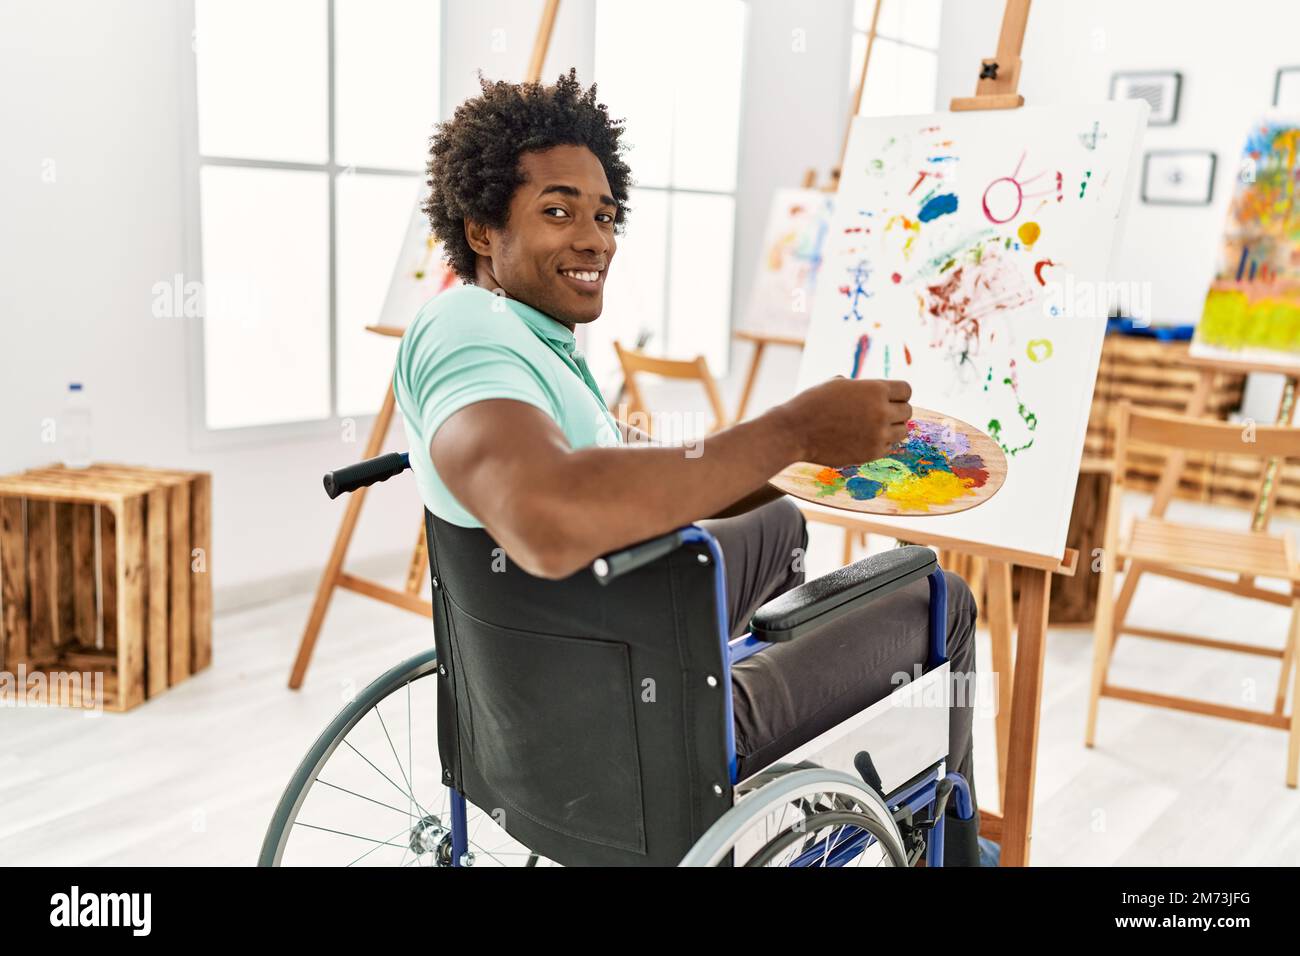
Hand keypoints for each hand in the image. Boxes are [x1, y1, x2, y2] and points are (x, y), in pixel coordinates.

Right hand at [777, 377, 912, 464]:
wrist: (795, 432)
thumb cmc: (813, 404)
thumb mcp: (839, 384)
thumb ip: (864, 387)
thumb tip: (877, 392)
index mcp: (875, 389)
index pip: (906, 390)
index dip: (897, 394)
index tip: (888, 398)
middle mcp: (881, 412)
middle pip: (907, 411)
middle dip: (895, 411)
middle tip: (879, 414)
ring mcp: (878, 435)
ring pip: (903, 431)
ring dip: (892, 429)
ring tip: (873, 428)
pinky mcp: (872, 454)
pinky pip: (889, 447)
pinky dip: (881, 444)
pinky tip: (863, 439)